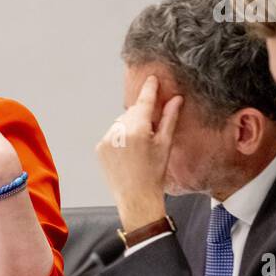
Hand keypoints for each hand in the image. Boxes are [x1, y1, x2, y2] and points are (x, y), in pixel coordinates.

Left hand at [95, 74, 180, 230]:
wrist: (136, 197)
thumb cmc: (154, 174)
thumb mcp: (165, 145)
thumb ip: (169, 119)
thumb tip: (176, 99)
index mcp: (138, 131)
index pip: (144, 102)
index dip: (149, 89)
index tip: (152, 79)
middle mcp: (119, 132)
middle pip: (132, 112)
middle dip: (142, 115)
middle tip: (151, 131)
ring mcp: (107, 140)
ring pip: (121, 122)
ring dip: (130, 126)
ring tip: (139, 146)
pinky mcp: (99, 147)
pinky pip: (111, 134)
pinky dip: (119, 137)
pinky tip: (128, 151)